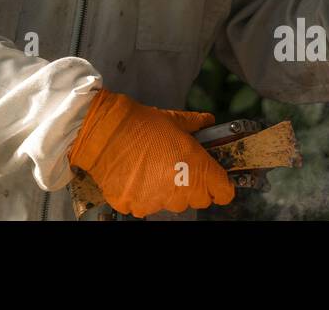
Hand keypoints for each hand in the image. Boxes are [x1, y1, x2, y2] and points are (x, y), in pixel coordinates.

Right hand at [67, 88, 234, 217]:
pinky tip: (134, 176)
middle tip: (175, 167)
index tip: (212, 178)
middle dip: (191, 187)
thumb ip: (196, 124)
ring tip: (150, 169)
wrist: (105, 132)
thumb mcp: (174, 119)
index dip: (219, 185)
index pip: (223, 192)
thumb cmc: (142, 124)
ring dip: (167, 191)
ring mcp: (157, 201)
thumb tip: (209, 121)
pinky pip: (146, 206)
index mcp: (196, 167)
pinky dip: (143, 195)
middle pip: (197, 200)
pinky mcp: (136, 207)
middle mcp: (180, 190)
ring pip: (172, 204)